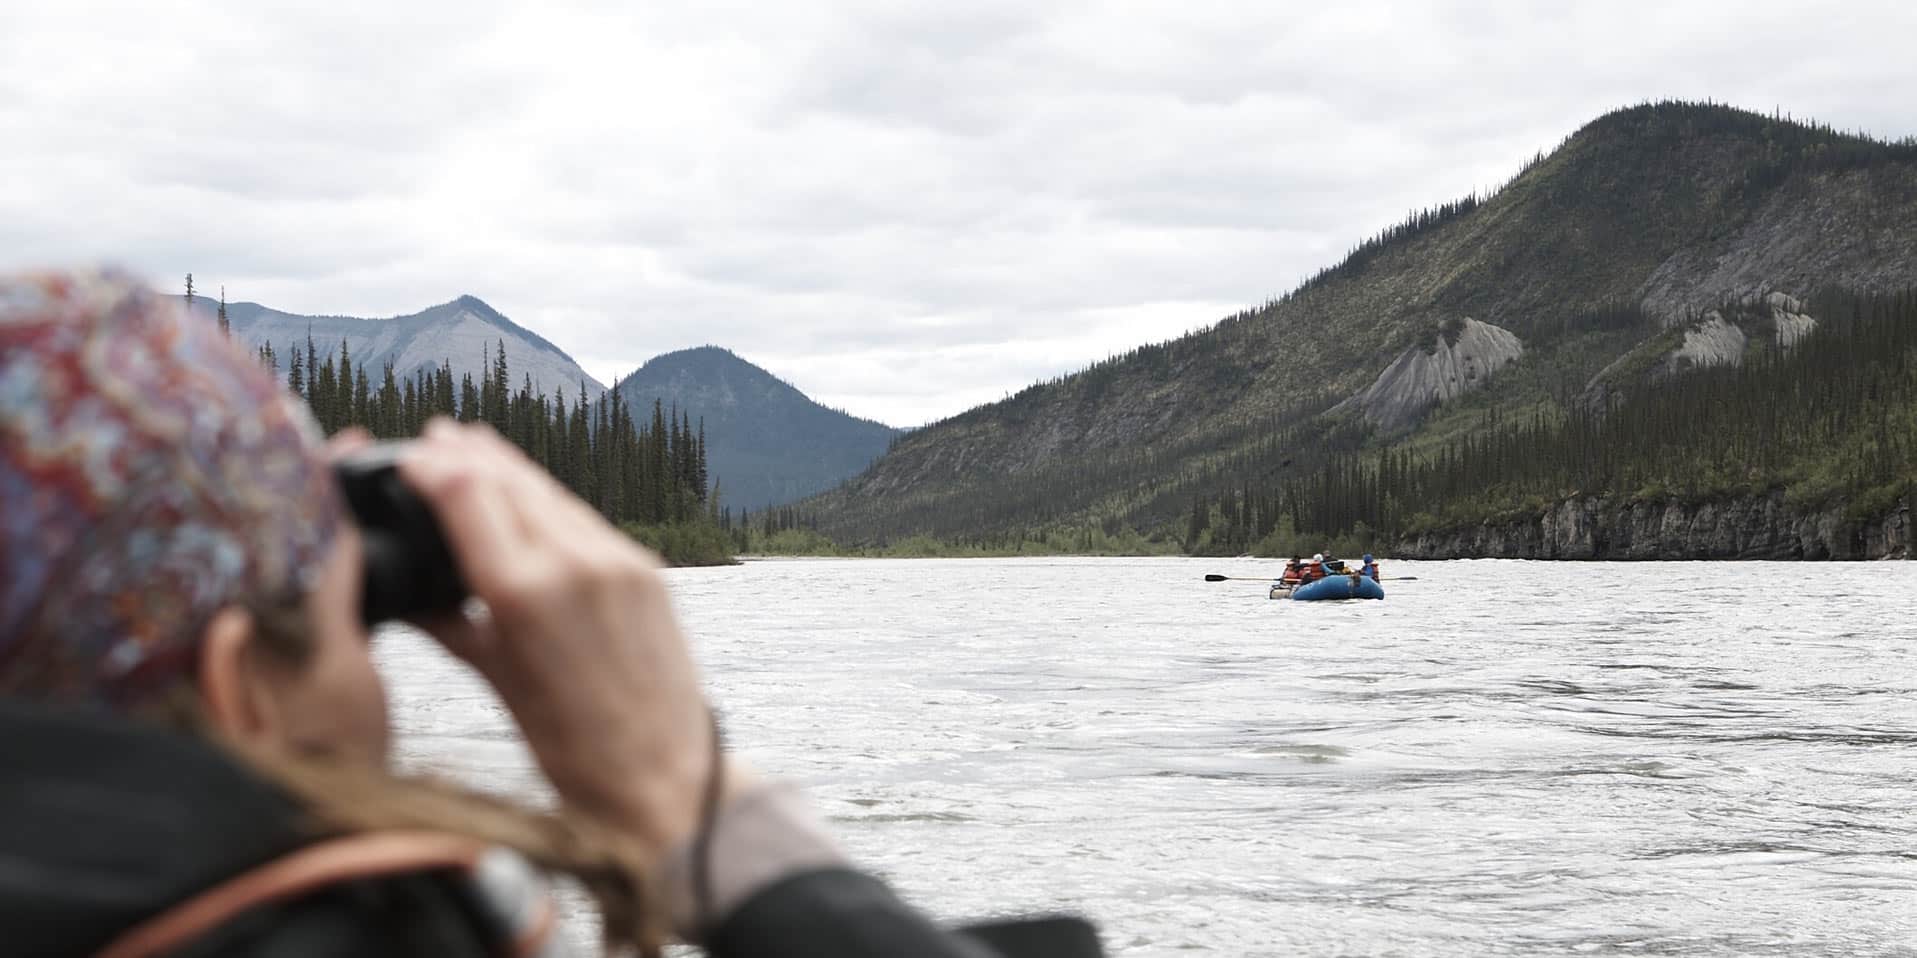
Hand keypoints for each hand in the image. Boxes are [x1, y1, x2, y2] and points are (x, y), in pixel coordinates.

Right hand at [397, 419, 715, 853]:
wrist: (666, 777)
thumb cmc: (573, 749)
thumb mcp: (498, 683)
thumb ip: (450, 626)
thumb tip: (407, 596)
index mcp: (527, 593)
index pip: (469, 497)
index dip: (433, 468)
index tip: (408, 457)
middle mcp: (576, 563)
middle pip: (512, 483)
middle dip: (470, 456)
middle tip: (437, 434)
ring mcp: (618, 562)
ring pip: (552, 495)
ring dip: (511, 469)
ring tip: (476, 448)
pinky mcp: (646, 570)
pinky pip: (587, 521)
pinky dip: (551, 501)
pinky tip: (532, 496)